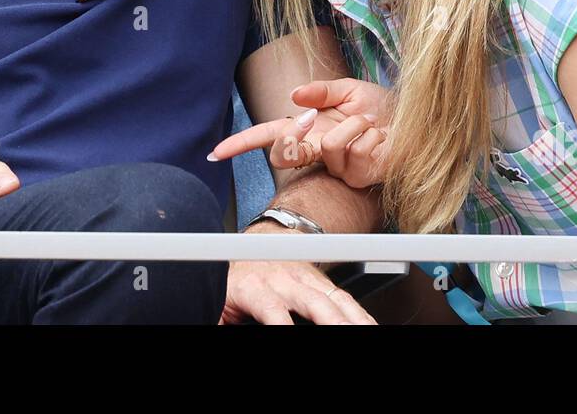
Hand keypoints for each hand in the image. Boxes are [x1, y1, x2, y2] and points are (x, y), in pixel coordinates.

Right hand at [210, 78, 390, 188]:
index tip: (216, 152)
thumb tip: (294, 95)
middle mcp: (318, 150)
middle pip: (284, 153)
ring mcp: (336, 167)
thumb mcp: (349, 89)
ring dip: (355, 125)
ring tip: (370, 126)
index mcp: (309, 129)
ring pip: (330, 144)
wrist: (415, 123)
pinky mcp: (356, 176)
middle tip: (314, 121)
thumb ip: (321, 91)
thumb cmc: (383, 109)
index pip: (269, 137)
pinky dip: (372, 136)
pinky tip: (381, 140)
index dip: (241, 144)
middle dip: (295, 135)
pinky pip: (355, 150)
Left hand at [222, 225, 375, 324]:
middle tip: (342, 334)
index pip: (271, 308)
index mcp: (255, 287)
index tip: (286, 336)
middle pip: (313, 302)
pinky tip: (369, 324)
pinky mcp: (324, 283)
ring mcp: (308, 279)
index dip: (280, 325)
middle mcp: (285, 280)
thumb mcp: (220, 299)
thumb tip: (208, 319)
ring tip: (367, 331)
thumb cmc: (240, 277)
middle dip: (330, 322)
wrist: (263, 241)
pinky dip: (360, 314)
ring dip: (353, 318)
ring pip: (335, 299)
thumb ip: (219, 316)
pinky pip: (346, 299)